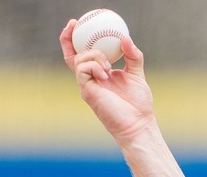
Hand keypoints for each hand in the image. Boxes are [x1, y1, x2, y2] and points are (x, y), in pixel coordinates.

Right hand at [59, 19, 153, 144]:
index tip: (78, 24)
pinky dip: (95, 66)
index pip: (84, 55)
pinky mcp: (86, 91)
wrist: (138, 123)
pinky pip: (83, 69)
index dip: (77, 40)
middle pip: (71, 56)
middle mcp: (90, 79)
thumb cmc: (138, 104)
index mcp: (100, 74)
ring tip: (109, 67)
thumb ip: (132, 56)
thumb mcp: (137, 74)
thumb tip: (125, 38)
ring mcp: (86, 85)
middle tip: (73, 24)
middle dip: (68, 38)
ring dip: (95, 56)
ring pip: (80, 59)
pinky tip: (106, 74)